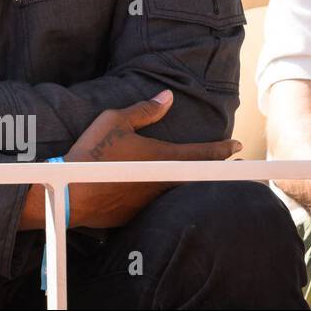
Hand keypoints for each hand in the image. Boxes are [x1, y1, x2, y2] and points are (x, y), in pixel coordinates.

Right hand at [63, 89, 240, 228]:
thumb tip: (167, 97)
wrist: (73, 191)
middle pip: (201, 177)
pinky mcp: (141, 213)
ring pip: (183, 192)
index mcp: (165, 157)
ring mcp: (156, 201)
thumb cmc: (95, 152)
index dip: (223, 149)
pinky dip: (168, 197)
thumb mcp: (115, 121)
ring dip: (193, 185)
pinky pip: (162, 204)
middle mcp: (167, 181)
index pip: (204, 153)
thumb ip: (144, 110)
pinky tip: (161, 193)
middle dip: (218, 171)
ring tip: (199, 178)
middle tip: (235, 168)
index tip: (237, 146)